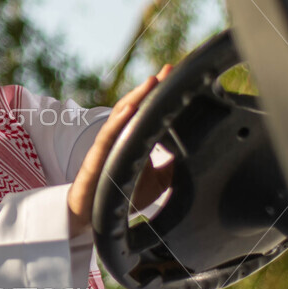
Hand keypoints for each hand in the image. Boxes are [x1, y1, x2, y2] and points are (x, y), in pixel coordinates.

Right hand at [67, 65, 170, 233]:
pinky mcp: (95, 160)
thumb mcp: (156, 184)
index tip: (175, 75)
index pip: (146, 111)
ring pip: (119, 116)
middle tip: (169, 70)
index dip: (159, 93)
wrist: (92, 219)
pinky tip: (130, 108)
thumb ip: (171, 169)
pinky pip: (107, 136)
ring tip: (152, 82)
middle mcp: (117, 138)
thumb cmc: (120, 196)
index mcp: (130, 139)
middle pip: (134, 106)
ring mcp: (105, 146)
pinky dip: (118, 121)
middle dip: (151, 88)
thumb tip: (195, 159)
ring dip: (136, 97)